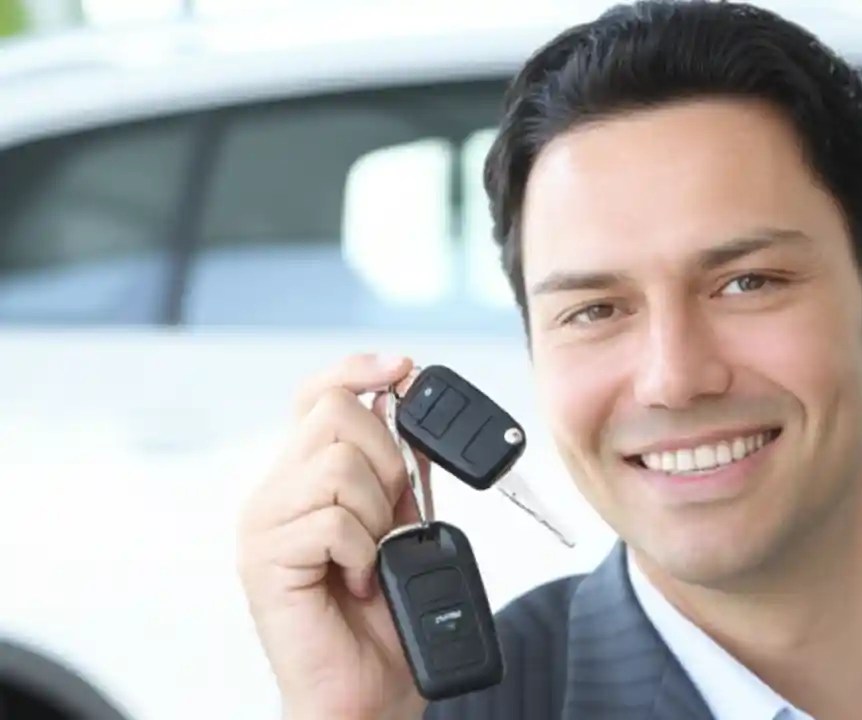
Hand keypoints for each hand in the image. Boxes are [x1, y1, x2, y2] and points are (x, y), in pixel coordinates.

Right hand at [237, 353, 432, 719]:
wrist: (366, 694)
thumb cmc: (380, 621)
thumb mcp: (403, 527)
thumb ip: (400, 474)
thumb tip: (404, 409)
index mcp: (304, 478)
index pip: (317, 394)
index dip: (359, 369)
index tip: (404, 367)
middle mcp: (275, 492)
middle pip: (335, 412)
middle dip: (387, 460)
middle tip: (391, 517)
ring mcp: (263, 524)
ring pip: (337, 464)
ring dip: (375, 514)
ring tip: (370, 557)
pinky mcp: (265, 559)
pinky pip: (332, 520)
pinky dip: (362, 551)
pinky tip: (357, 580)